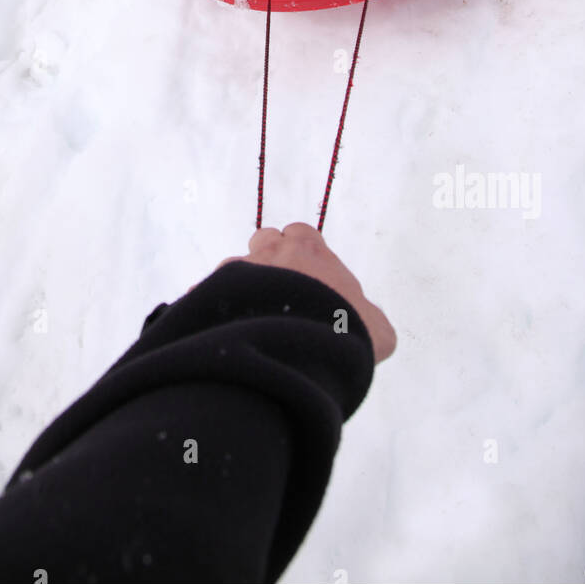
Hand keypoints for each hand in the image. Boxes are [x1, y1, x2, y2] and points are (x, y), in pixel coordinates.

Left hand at [218, 223, 396, 363]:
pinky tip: (228, 335)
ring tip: (255, 322)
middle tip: (280, 296)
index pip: (301, 233)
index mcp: (309, 251)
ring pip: (235, 269)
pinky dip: (217, 312)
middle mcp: (270, 253)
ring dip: (243, 289)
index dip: (303, 250)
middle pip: (264, 241)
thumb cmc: (344, 334)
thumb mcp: (376, 328)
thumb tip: (366, 324)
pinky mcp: (212, 296)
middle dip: (269, 261)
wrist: (299, 350)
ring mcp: (237, 272)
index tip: (308, 275)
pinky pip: (208, 296)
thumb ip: (368, 317)